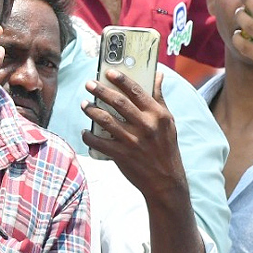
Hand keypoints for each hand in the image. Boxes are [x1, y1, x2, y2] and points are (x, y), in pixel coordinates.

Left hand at [81, 72, 186, 199]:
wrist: (166, 181)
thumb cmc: (166, 147)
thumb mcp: (168, 122)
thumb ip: (159, 98)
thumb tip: (158, 75)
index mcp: (158, 115)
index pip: (137, 91)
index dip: (121, 80)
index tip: (108, 72)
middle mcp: (146, 126)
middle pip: (118, 103)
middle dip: (100, 90)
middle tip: (89, 84)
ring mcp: (133, 141)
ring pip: (105, 120)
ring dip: (91, 110)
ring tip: (84, 104)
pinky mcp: (121, 154)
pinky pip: (98, 142)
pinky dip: (88, 136)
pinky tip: (84, 131)